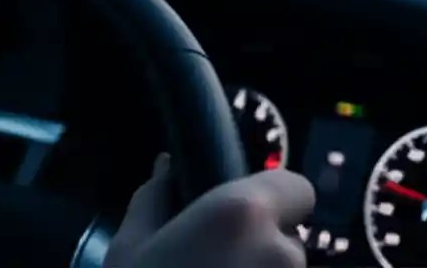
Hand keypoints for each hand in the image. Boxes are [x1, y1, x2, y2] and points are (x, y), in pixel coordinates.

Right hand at [105, 155, 314, 267]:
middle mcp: (281, 252)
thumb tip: (163, 167)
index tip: (240, 217)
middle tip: (214, 262)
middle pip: (288, 239)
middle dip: (261, 248)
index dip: (275, 198)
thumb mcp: (130, 248)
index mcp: (243, 215)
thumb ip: (154, 199)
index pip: (297, 187)